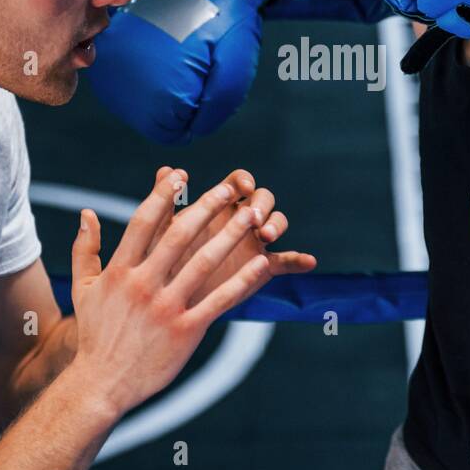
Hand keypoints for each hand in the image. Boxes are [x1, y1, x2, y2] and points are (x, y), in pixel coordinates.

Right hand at [67, 167, 313, 417]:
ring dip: (231, 235)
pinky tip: (261, 263)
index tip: (180, 174)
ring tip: (252, 215)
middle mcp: (143, 285)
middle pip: (179, 235)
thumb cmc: (95, 334)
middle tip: (229, 188)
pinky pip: (220, 299)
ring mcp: (166, 308)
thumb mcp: (83, 289)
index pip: (144, 222)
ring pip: (204, 262)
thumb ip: (85, 248)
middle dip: (207, 206)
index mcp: (120, 271)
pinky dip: (242, 280)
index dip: (163, 194)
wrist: (102, 384)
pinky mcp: (186, 330)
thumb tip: (87, 213)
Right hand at [88, 0, 310, 144]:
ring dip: (157, 87)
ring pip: (134, 98)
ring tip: (180, 56)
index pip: (169, 131)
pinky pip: (124, 75)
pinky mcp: (112, 38)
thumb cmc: (229, 24)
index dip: (194, 116)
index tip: (206, 84)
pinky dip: (143, 71)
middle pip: (149, 118)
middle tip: (196, 67)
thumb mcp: (232, 76)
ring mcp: (113, 53)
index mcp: (156, 85)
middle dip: (175, 102)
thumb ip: (210, 113)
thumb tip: (187, 130)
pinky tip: (163, 52)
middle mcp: (125, 72)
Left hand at [145, 167, 316, 309]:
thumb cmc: (164, 260)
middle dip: (262, 204)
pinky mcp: (263, 267)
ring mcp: (254, 242)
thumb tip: (166, 170)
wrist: (173, 299)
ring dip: (277, 223)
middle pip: (262, 198)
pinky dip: (299, 260)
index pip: (238, 181)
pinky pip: (286, 260)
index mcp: (219, 203)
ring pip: (277, 222)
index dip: (244, 180)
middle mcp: (240, 218)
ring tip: (266, 236)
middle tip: (253, 218)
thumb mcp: (160, 232)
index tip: (243, 187)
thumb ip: (164, 200)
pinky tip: (309, 262)